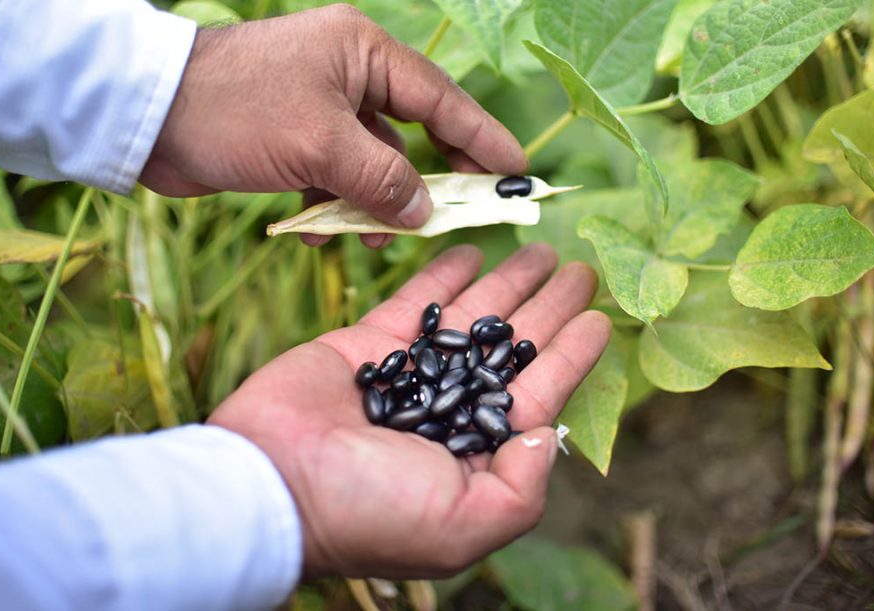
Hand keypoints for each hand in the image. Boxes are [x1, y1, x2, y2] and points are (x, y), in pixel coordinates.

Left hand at [141, 4, 527, 247]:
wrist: (148, 117)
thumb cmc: (236, 112)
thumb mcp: (318, 145)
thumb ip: (381, 178)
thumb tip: (426, 211)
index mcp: (363, 53)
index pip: (442, 99)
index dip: (483, 138)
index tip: (518, 172)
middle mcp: (348, 74)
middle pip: (414, 130)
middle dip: (434, 176)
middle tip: (473, 211)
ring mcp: (320, 107)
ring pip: (373, 161)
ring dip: (376, 201)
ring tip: (381, 235)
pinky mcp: (294, 138)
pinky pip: (336, 175)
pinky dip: (337, 205)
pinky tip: (325, 233)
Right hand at [208, 244, 610, 577]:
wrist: (271, 480)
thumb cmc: (368, 512)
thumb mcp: (463, 524)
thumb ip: (520, 488)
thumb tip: (549, 437)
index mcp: (474, 454)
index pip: (537, 395)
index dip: (571, 357)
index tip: (602, 319)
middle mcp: (446, 411)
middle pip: (510, 348)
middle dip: (548, 309)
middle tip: (580, 270)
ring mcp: (408, 374)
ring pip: (470, 318)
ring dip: (507, 283)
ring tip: (541, 250)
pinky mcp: (367, 344)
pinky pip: (414, 302)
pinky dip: (444, 276)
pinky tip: (473, 251)